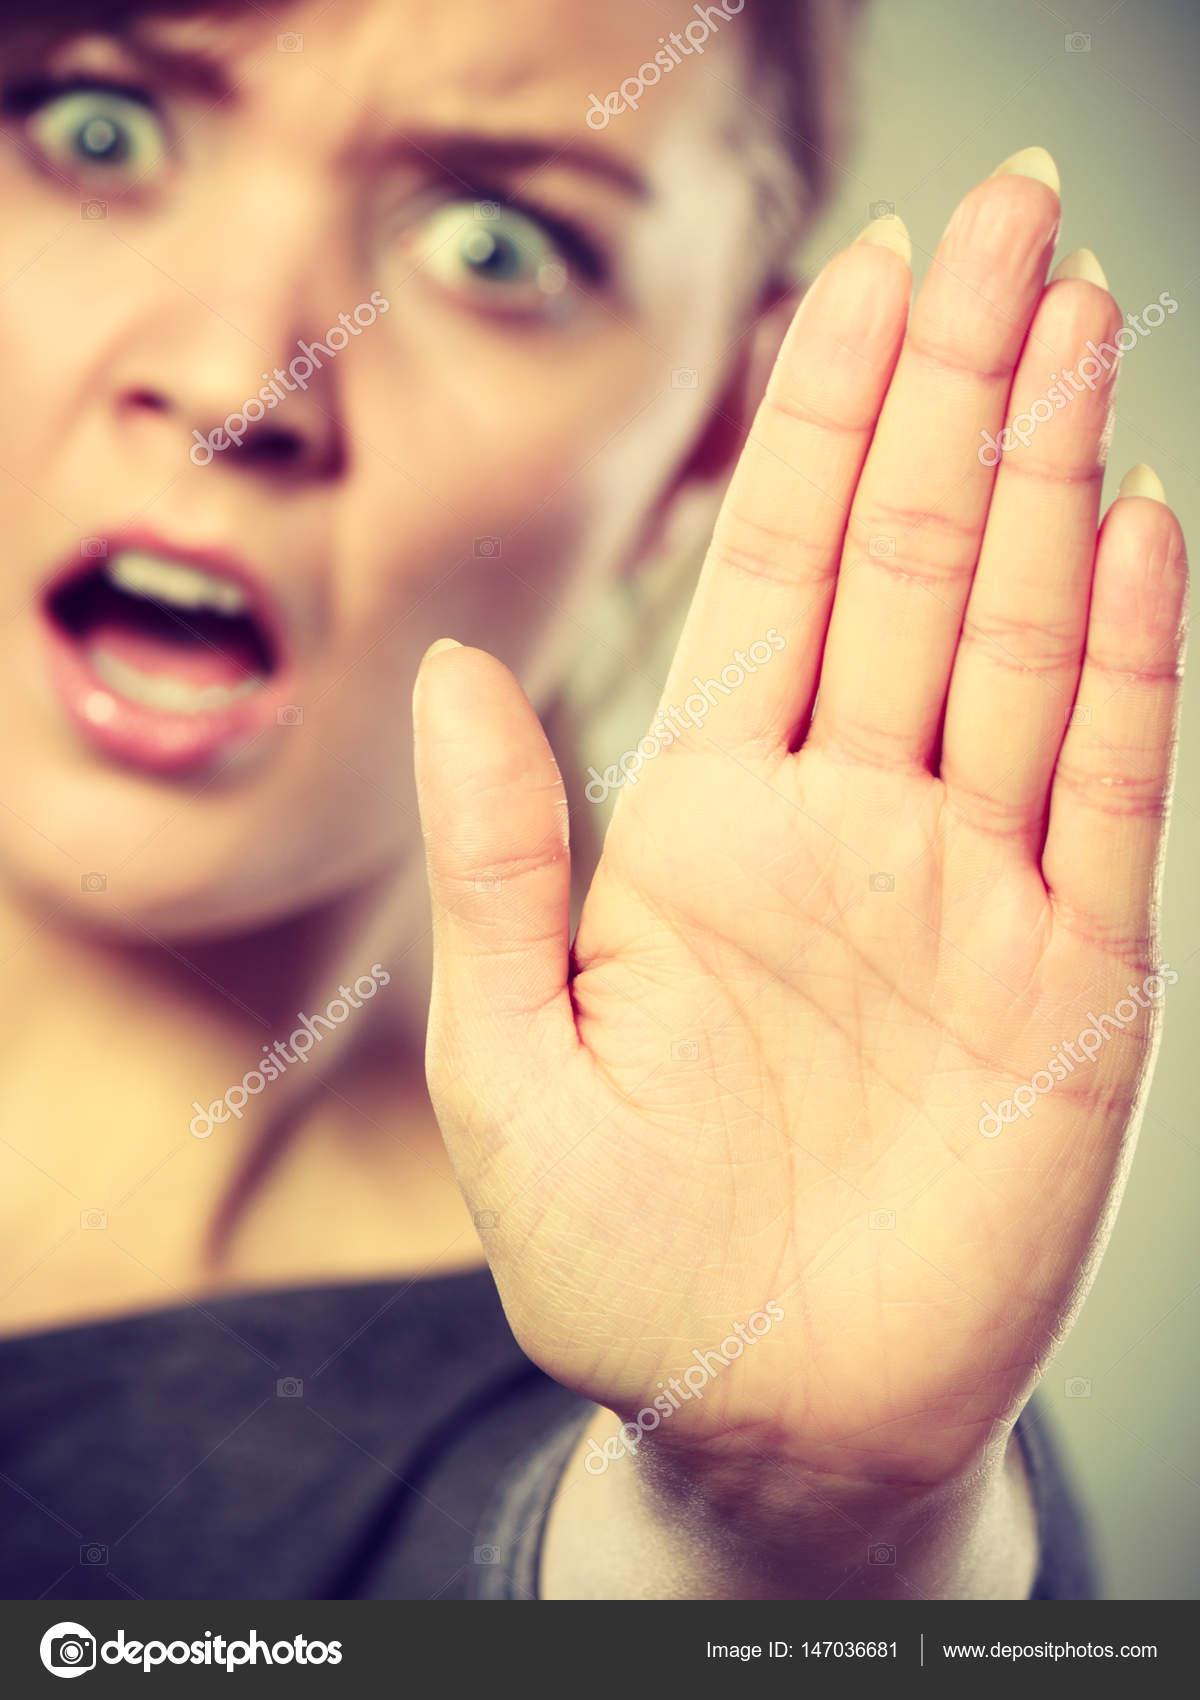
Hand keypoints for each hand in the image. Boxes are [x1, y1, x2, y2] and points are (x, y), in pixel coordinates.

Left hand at [413, 152, 1186, 1513]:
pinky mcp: (1073, 972)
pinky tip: (1138, 519)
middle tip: (1016, 214)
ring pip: (1016, 631)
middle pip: (911, 558)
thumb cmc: (623, 1258)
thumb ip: (501, 858)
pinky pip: (1108, 780)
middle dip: (960, 384)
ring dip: (1051, 472)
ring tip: (1079, 315)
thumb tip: (454, 670)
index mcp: (713, 821)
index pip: (778, 572)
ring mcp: (972, 884)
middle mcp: (853, 821)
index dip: (827, 417)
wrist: (772, 1413)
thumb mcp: (512, 1060)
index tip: (875, 272)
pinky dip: (1123, 653)